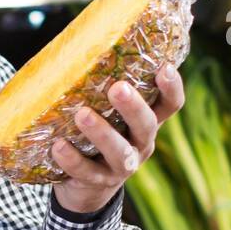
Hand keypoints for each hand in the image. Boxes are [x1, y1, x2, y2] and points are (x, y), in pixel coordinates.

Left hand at [51, 64, 185, 214]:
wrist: (86, 188)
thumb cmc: (97, 136)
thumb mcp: (108, 114)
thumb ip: (104, 88)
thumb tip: (82, 41)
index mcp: (147, 122)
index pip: (170, 104)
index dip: (172, 87)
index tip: (164, 68)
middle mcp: (141, 143)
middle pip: (146, 125)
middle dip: (133, 107)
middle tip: (117, 88)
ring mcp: (122, 166)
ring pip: (119, 152)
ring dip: (101, 133)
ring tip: (82, 114)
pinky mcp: (98, 182)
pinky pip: (87, 172)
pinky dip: (72, 159)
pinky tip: (58, 146)